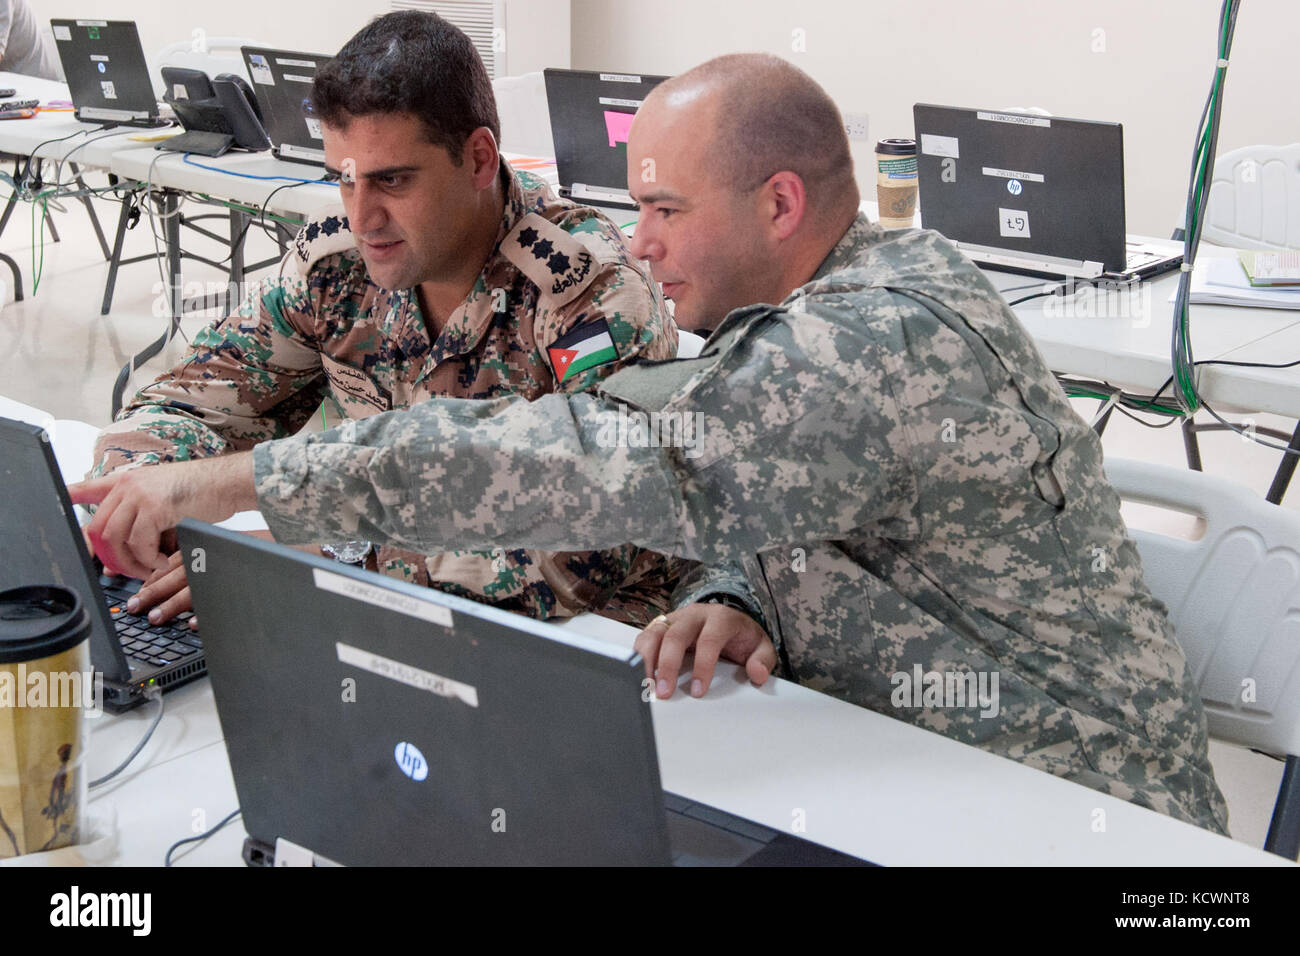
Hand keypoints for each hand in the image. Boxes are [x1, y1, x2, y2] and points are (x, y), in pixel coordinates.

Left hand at [67, 453, 258, 579]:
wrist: (226, 482)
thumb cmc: (201, 491)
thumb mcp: (163, 496)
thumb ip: (142, 515)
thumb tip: (127, 550)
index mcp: (128, 481)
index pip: (87, 487)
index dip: (68, 496)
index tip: (57, 501)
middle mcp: (128, 485)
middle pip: (99, 527)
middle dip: (110, 556)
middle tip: (126, 571)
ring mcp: (139, 495)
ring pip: (116, 539)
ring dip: (130, 562)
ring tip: (148, 570)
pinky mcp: (154, 508)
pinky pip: (139, 543)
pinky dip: (148, 559)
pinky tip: (160, 563)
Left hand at [125, 529, 280, 628]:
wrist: (278, 550)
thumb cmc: (246, 549)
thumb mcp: (215, 547)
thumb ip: (194, 559)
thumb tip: (169, 577)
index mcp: (200, 549)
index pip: (168, 567)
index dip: (150, 582)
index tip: (138, 595)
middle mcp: (208, 559)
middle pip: (174, 579)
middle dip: (152, 595)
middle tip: (135, 608)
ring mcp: (221, 573)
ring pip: (191, 591)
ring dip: (172, 605)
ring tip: (156, 618)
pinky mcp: (236, 587)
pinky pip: (219, 602)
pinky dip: (206, 614)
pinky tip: (195, 625)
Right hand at [633, 602, 775, 699]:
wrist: (730, 623)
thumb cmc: (742, 638)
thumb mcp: (761, 647)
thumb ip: (763, 660)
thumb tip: (757, 673)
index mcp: (721, 617)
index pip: (709, 639)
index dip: (702, 665)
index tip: (697, 691)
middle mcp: (694, 614)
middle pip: (676, 635)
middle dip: (668, 665)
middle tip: (665, 692)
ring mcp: (675, 618)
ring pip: (654, 632)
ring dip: (648, 660)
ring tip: (647, 686)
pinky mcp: (661, 626)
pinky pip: (645, 637)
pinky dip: (639, 656)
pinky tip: (641, 676)